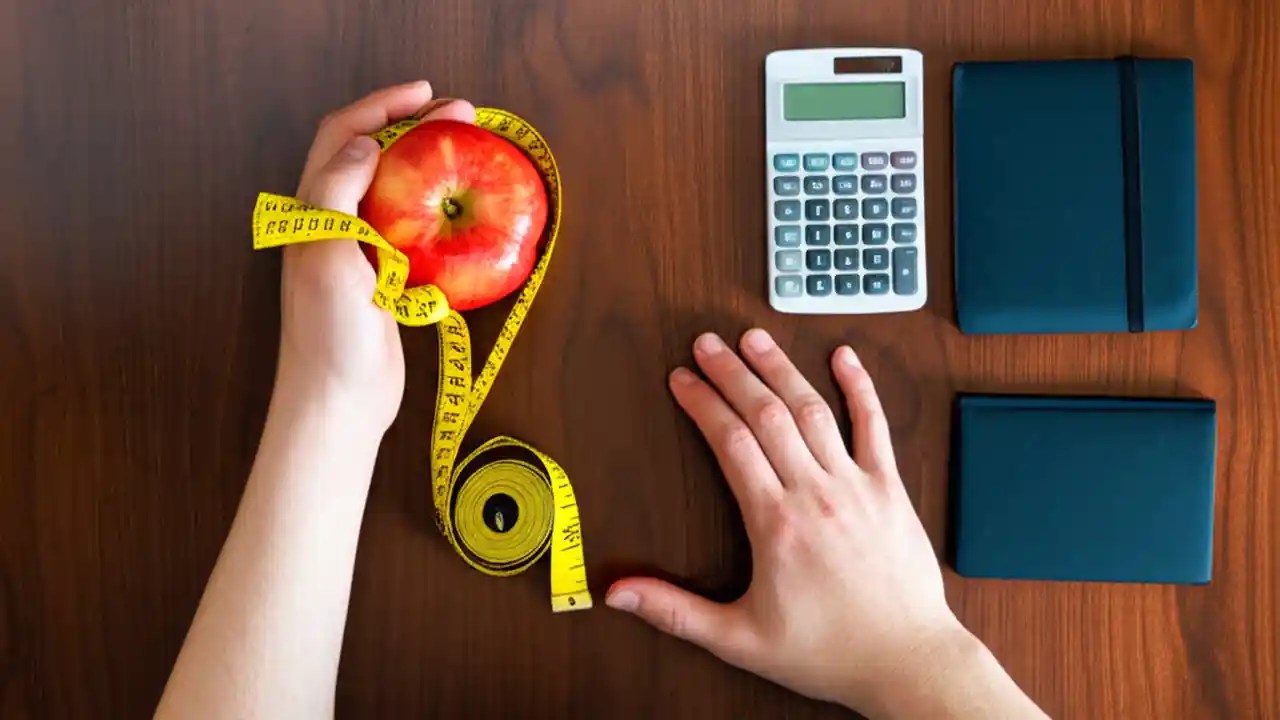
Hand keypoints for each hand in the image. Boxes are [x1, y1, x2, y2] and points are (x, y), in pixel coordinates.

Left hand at [278, 82, 474, 430]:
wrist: (338, 399)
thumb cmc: (328, 330)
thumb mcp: (326, 251)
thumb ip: (337, 191)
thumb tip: (363, 141)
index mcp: (312, 209)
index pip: (342, 135)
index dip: (381, 106)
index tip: (427, 95)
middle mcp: (333, 222)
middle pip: (373, 155)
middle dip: (415, 128)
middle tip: (465, 117)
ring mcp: (360, 250)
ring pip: (396, 189)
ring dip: (429, 165)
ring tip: (469, 152)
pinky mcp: (385, 279)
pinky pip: (413, 230)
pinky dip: (437, 210)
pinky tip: (465, 210)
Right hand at [606, 329, 974, 713]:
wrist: (906, 662)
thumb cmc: (827, 652)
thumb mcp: (739, 639)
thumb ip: (675, 612)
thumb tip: (618, 594)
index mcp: (775, 524)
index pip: (731, 444)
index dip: (703, 404)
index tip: (682, 379)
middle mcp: (815, 494)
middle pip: (767, 415)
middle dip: (732, 374)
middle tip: (706, 343)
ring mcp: (857, 486)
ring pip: (813, 411)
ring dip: (781, 370)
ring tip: (754, 339)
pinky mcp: (890, 490)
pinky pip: (875, 427)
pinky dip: (860, 388)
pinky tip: (844, 357)